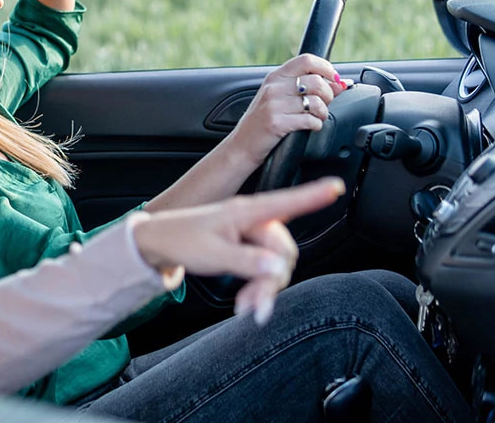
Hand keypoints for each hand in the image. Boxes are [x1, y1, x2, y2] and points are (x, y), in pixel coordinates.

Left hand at [132, 177, 345, 324]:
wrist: (159, 243)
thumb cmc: (181, 240)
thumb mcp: (213, 254)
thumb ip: (247, 261)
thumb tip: (277, 268)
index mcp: (246, 212)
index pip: (286, 201)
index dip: (313, 194)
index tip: (335, 186)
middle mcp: (252, 221)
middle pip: (282, 251)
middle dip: (273, 280)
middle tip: (256, 305)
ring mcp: (249, 235)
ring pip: (274, 264)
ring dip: (264, 289)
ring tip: (246, 308)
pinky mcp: (245, 248)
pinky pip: (262, 269)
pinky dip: (257, 288)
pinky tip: (245, 303)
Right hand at [230, 54, 346, 168]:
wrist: (242, 145)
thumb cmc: (262, 122)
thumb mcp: (279, 98)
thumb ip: (306, 88)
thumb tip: (339, 83)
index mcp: (275, 77)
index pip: (307, 60)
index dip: (326, 68)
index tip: (334, 79)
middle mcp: (274, 88)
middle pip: (316, 81)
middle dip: (328, 95)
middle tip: (324, 104)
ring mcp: (274, 105)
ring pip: (316, 102)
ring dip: (323, 112)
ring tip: (317, 117)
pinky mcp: (276, 122)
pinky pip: (310, 120)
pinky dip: (316, 125)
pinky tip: (311, 126)